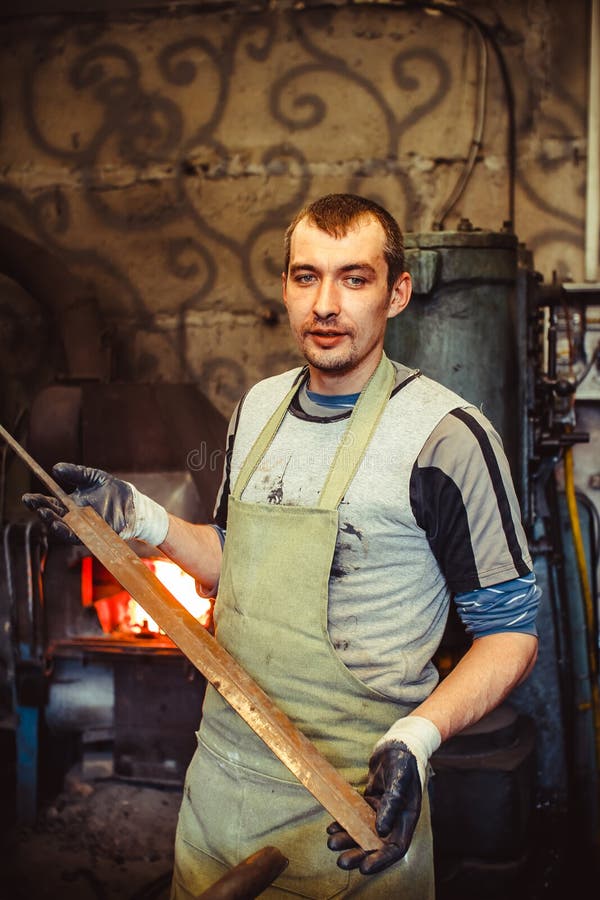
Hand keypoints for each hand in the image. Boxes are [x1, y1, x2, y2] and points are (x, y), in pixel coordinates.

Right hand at [22, 462, 168, 546]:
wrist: (134, 504)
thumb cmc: (113, 490)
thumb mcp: (94, 477)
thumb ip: (77, 473)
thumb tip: (56, 468)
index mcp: (70, 504)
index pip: (50, 504)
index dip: (37, 502)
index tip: (27, 497)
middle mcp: (74, 518)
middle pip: (53, 517)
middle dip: (42, 511)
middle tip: (33, 503)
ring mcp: (83, 528)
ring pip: (63, 529)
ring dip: (52, 522)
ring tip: (44, 513)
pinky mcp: (94, 536)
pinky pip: (79, 537)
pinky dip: (69, 532)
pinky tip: (62, 525)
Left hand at [326, 742, 421, 874]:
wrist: (397, 742)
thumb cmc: (404, 758)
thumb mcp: (400, 778)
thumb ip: (392, 802)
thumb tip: (381, 829)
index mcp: (407, 817)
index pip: (396, 848)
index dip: (381, 860)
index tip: (364, 868)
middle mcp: (395, 818)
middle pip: (377, 844)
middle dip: (359, 854)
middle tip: (341, 862)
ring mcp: (382, 810)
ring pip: (364, 831)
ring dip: (348, 839)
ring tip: (332, 844)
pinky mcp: (371, 801)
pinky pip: (356, 816)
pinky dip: (344, 822)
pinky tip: (332, 826)